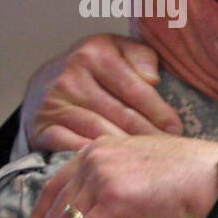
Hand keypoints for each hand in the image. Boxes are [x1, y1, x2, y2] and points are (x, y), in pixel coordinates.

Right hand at [23, 35, 182, 152]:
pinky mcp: (41, 126)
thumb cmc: (96, 69)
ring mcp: (53, 103)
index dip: (160, 111)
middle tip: (168, 151)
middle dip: (149, 135)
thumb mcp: (119, 50)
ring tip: (149, 161)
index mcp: (94, 53)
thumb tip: (152, 78)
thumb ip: (141, 55)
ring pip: (100, 132)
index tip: (176, 129)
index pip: (136, 89)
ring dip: (127, 150)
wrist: (45, 83)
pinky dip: (92, 157)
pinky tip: (112, 167)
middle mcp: (70, 76)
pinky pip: (70, 145)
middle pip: (121, 114)